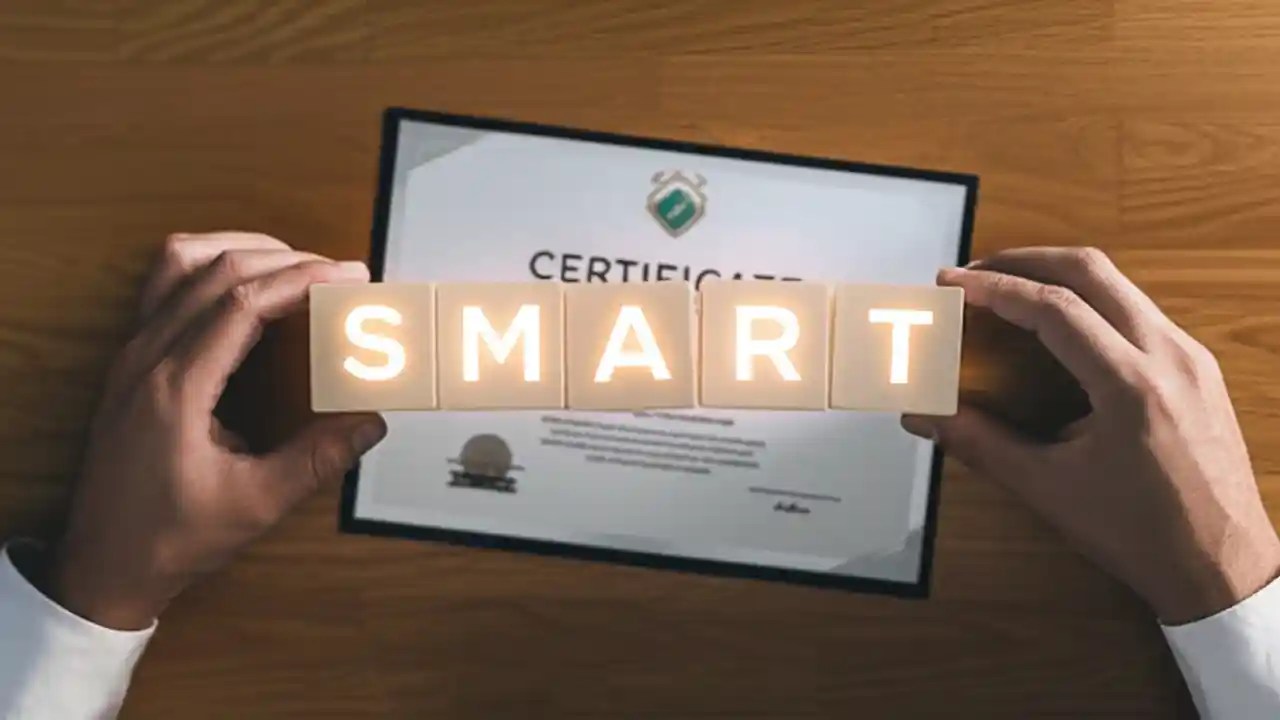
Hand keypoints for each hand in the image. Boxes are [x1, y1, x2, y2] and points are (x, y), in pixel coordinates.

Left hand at [43, 232, 386, 629]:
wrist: (103, 563)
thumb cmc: (168, 538)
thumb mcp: (255, 505)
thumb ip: (316, 459)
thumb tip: (369, 422)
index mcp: (175, 388)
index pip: (241, 302)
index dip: (300, 278)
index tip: (345, 274)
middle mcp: (146, 358)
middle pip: (215, 270)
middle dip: (284, 258)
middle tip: (336, 271)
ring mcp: (132, 355)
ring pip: (180, 263)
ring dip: (241, 251)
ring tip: (293, 265)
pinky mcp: (131, 361)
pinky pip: (164, 285)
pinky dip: (208, 268)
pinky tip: (244, 287)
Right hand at [902, 247, 1279, 624]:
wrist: (1225, 566)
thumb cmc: (1141, 535)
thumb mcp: (1049, 489)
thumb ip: (981, 443)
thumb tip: (926, 416)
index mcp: (1132, 386)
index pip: (1055, 309)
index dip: (996, 288)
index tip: (953, 284)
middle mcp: (1170, 356)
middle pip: (1092, 271)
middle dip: (1027, 260)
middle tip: (977, 273)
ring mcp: (1192, 358)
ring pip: (1121, 286)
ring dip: (1060, 278)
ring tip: (1011, 294)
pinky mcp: (1200, 369)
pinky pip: (1140, 312)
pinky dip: (1092, 304)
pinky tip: (1062, 330)